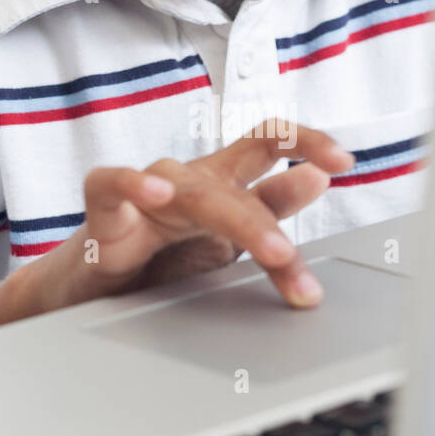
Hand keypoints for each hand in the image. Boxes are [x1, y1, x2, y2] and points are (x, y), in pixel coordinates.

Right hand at [40, 120, 353, 310]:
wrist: (90, 294)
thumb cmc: (158, 259)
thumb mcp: (225, 240)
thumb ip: (268, 210)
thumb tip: (317, 179)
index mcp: (224, 184)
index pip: (268, 143)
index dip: (306, 141)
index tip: (344, 161)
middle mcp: (190, 180)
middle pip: (239, 180)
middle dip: (273, 224)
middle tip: (295, 261)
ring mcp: (147, 191)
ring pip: (195, 191)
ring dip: (238, 222)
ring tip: (271, 251)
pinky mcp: (104, 209)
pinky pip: (113, 182)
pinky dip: (133, 184)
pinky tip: (155, 196)